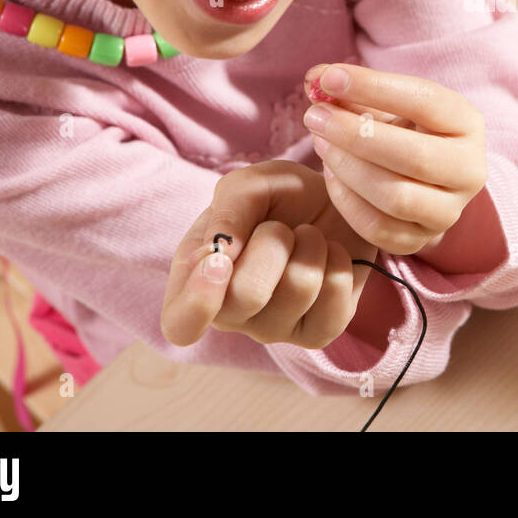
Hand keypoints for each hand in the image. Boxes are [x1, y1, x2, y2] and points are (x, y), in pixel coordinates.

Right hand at [161, 159, 376, 348]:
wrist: (333, 201)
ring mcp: (277, 330)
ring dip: (310, 244)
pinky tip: (329, 254)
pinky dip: (337, 259)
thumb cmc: (280, 198)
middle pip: (247, 296)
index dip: (198, 299)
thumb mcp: (248, 185)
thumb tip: (221, 250)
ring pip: (299, 288)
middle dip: (272, 241)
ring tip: (306, 236)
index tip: (221, 260)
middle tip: (278, 226)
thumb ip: (228, 209)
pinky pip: (336, 299)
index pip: (180, 324)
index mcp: (197, 284)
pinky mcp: (320, 332)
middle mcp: (233, 317)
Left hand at [302, 63, 487, 255]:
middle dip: (356, 135)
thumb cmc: (403, 131)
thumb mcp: (387, 104)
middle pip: (415, 157)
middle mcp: (469, 170)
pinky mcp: (421, 240)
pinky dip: (346, 200)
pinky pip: (378, 228)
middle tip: (316, 117)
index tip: (331, 78)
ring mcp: (449, 211)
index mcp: (467, 124)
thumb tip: (315, 78)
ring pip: (397, 198)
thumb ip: (352, 88)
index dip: (375, 88)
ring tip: (321, 144)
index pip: (426, 101)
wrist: (424, 181)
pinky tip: (331, 175)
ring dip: (349, 168)